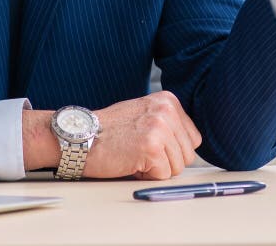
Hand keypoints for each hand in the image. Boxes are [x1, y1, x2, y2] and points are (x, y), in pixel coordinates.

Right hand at [84, 91, 201, 179]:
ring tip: (134, 154)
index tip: (152, 144)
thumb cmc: (110, 129)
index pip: (193, 138)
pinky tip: (130, 161)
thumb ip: (168, 122)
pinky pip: (163, 176)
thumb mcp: (145, 113)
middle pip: (188, 155)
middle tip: (140, 150)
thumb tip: (190, 145)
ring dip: (156, 168)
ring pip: (177, 167)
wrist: (82, 135)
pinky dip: (146, 176)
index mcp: (168, 100)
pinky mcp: (151, 148)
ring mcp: (160, 128)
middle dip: (166, 161)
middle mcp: (167, 110)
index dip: (173, 149)